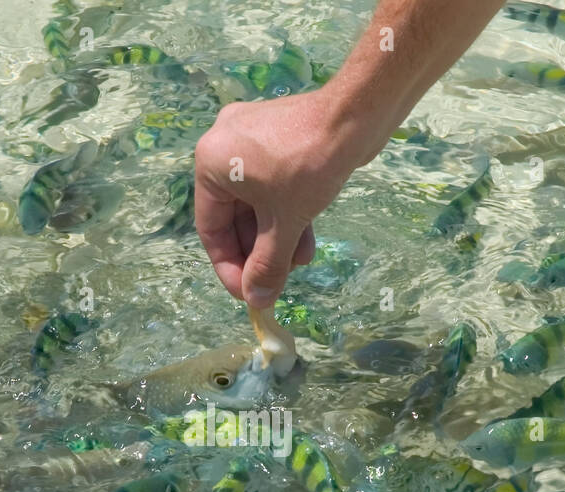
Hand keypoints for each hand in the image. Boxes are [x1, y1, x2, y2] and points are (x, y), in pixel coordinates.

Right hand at [193, 89, 364, 307]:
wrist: (354, 116)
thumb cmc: (309, 167)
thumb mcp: (285, 223)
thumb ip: (267, 265)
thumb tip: (257, 301)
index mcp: (210, 162)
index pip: (211, 228)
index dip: (229, 267)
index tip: (248, 293)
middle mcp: (223, 147)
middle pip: (234, 217)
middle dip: (258, 252)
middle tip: (276, 280)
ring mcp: (250, 140)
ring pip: (256, 204)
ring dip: (276, 238)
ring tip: (300, 262)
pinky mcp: (277, 139)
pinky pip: (272, 186)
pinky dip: (285, 213)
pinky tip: (306, 240)